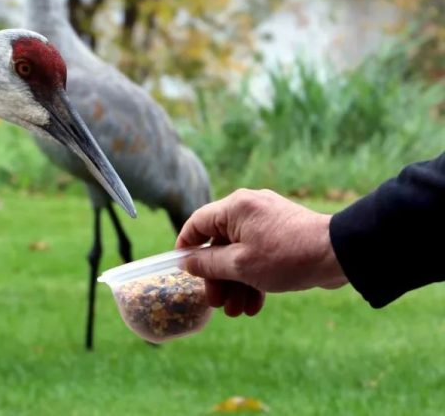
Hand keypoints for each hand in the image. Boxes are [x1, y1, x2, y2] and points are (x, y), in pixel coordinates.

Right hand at [175, 189, 346, 316]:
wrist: (338, 255)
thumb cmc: (286, 256)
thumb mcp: (240, 265)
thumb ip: (208, 264)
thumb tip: (186, 262)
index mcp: (234, 208)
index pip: (197, 223)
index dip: (186, 247)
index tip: (182, 270)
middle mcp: (248, 209)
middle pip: (219, 244)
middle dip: (217, 278)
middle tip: (217, 303)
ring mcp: (267, 222)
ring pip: (240, 254)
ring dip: (236, 284)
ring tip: (238, 312)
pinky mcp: (282, 235)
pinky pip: (258, 256)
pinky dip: (254, 278)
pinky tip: (255, 304)